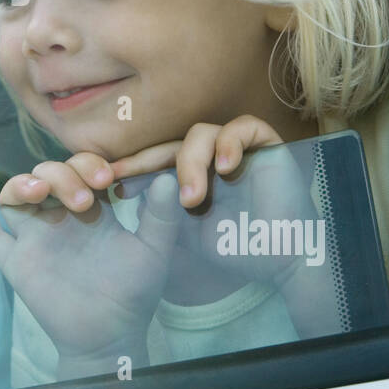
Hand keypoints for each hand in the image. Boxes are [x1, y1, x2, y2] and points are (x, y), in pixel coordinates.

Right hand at [0, 170, 183, 370]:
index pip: (79, 167)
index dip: (87, 164)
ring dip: (21, 184)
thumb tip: (170, 178)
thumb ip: (161, 215)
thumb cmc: (134, 292)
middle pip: (45, 174)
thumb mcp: (153, 251)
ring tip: (37, 192)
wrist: (109, 336)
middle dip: (60, 175)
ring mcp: (34, 237)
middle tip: (82, 200)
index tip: (105, 179)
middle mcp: (59, 216)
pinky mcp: (15, 261)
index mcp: (91, 208)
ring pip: (15, 195)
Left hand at [111, 117, 317, 283]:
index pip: (154, 159)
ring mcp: (237, 146)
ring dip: (191, 163)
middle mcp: (210, 154)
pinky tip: (225, 168)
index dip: (132, 166)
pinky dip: (232, 143)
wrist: (279, 261)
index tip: (109, 180)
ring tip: (191, 198)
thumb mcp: (184, 231)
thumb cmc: (234, 247)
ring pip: (202, 133)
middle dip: (148, 161)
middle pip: (172, 144)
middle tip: (129, 177)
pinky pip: (245, 128)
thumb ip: (158, 211)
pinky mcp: (267, 142)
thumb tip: (121, 191)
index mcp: (190, 170)